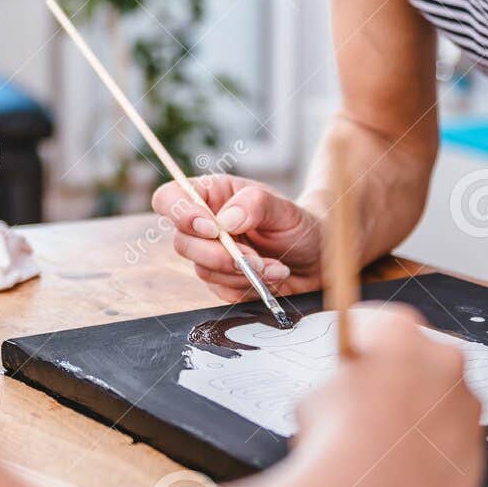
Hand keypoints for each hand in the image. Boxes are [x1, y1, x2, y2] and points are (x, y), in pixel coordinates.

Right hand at [150, 174, 321, 299]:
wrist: (318, 259)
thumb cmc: (299, 226)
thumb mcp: (284, 209)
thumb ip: (255, 205)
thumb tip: (224, 221)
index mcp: (213, 195)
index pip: (170, 198)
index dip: (179, 213)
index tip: (211, 228)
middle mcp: (206, 225)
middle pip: (182, 242)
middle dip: (218, 254)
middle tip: (252, 257)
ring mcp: (211, 255)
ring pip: (202, 270)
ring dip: (240, 273)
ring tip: (274, 267)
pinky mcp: (222, 282)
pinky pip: (221, 292)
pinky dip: (249, 287)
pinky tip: (273, 277)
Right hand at [253, 304, 484, 486]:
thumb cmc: (333, 441)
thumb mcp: (315, 397)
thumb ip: (339, 386)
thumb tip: (341, 396)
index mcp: (399, 332)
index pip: (381, 322)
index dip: (361, 339)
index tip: (352, 353)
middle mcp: (443, 360)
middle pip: (422, 358)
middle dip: (400, 375)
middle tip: (370, 401)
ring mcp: (467, 407)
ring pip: (444, 403)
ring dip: (421, 416)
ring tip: (385, 445)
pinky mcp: (477, 450)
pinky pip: (453, 445)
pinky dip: (433, 454)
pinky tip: (402, 472)